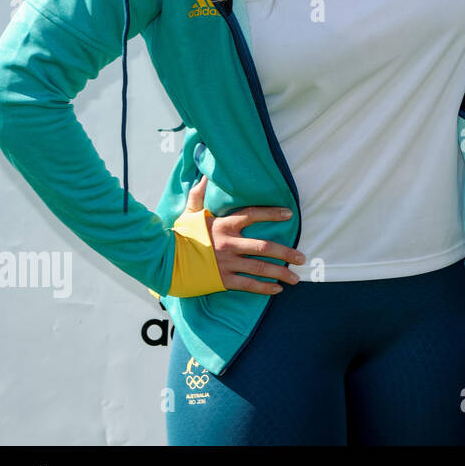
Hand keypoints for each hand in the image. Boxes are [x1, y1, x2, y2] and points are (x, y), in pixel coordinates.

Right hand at [185, 176, 303, 293]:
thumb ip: (199, 196)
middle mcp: (229, 244)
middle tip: (302, 257)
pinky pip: (248, 285)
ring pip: (260, 268)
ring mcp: (227, 263)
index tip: (289, 214)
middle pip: (264, 246)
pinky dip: (264, 288)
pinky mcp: (222, 280)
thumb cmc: (178, 236)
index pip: (253, 214)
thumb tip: (203, 176)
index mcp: (224, 225)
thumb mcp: (189, 214)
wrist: (163, 261)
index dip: (272, 213)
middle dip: (286, 252)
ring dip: (280, 272)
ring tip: (296, 277)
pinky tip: (277, 289)